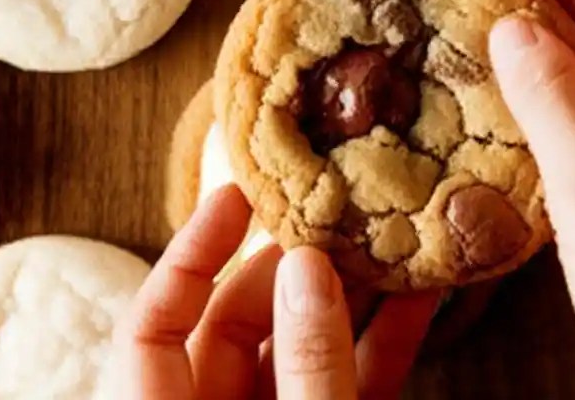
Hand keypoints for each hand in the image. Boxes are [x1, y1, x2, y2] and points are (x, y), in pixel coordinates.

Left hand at [114, 185, 441, 398]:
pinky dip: (383, 344)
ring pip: (302, 350)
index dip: (189, 254)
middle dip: (288, 267)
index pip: (152, 327)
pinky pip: (351, 385)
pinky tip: (422, 296)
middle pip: (233, 326)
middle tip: (333, 213)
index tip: (236, 193)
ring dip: (348, 298)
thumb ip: (307, 365)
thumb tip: (307, 267)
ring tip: (388, 236)